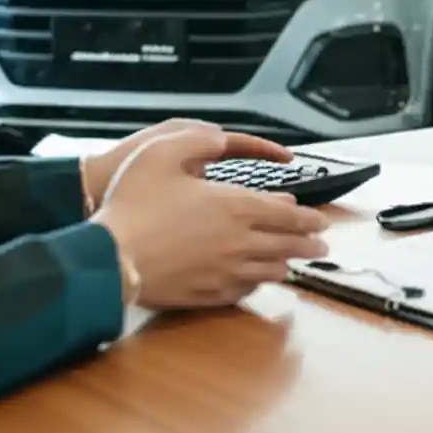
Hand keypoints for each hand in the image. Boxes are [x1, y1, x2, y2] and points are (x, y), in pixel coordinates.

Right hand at [92, 126, 328, 308]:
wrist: (110, 257)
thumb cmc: (133, 204)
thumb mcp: (162, 151)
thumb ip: (198, 140)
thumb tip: (222, 138)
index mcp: (235, 206)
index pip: (287, 214)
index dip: (308, 217)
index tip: (320, 219)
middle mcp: (239, 241)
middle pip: (287, 245)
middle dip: (309, 243)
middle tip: (322, 244)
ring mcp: (226, 271)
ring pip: (271, 270)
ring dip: (289, 264)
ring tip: (296, 263)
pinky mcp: (208, 294)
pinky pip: (245, 291)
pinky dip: (259, 284)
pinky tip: (258, 281)